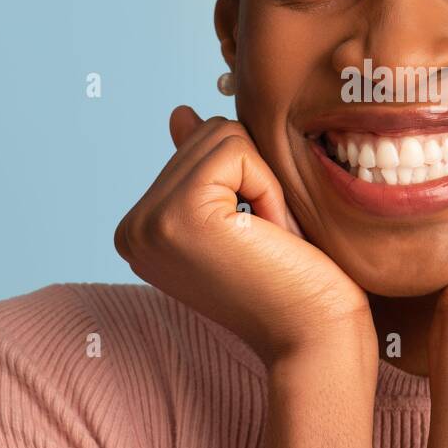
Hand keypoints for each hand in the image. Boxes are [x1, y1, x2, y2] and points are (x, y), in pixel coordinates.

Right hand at [114, 106, 374, 365]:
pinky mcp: (181, 214)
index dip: (242, 183)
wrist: (315, 335)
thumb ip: (202, 166)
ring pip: (221, 135)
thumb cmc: (291, 279)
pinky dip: (268, 189)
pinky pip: (236, 150)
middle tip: (262, 241)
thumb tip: (180, 113)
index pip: (195, 147)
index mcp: (138, 230)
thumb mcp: (239, 213)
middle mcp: (132, 229)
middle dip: (252, 178)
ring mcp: (149, 223)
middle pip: (206, 134)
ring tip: (263, 240)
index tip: (248, 242)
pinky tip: (267, 237)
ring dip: (262, 184)